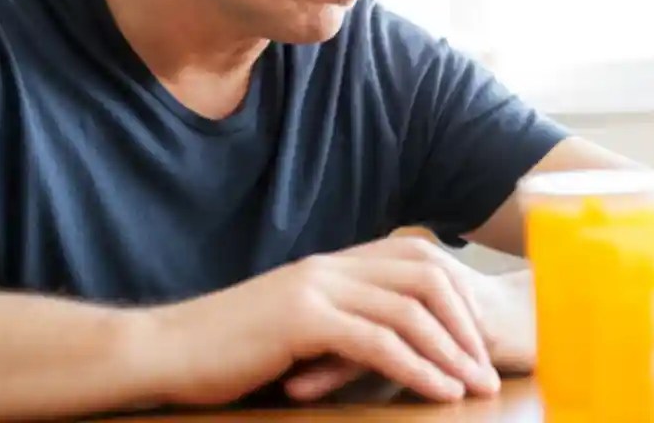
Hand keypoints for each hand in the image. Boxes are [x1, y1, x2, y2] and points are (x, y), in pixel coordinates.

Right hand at [143, 237, 500, 406]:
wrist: (166, 349)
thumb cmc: (225, 349)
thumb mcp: (290, 325)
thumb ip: (334, 321)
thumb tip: (379, 342)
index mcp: (330, 264)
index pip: (414, 261)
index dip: (454, 296)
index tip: (476, 338)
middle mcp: (330, 267)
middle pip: (424, 278)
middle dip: (464, 322)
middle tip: (486, 366)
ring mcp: (317, 289)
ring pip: (409, 310)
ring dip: (450, 350)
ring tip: (475, 385)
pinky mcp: (303, 320)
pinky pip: (379, 342)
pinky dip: (418, 367)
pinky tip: (439, 391)